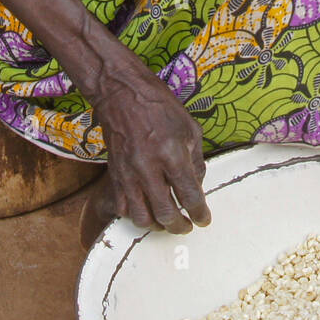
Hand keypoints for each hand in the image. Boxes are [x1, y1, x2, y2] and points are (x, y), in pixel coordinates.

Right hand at [92, 59, 210, 233]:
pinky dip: (136, 214)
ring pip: (141, 217)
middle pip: (165, 214)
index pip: (189, 195)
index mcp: (172, 153)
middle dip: (180, 227)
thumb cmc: (158, 105)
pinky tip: (145, 207)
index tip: (204, 220)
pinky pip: (123, 207)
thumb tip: (197, 185)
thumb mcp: (189, 127)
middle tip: (187, 226)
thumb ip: (196, 160)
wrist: (121, 93)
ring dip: (157, 225)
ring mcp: (129, 173)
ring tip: (166, 220)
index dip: (200, 213)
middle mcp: (149, 167)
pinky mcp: (114, 174)